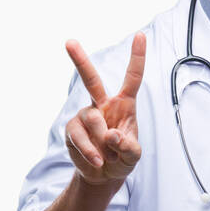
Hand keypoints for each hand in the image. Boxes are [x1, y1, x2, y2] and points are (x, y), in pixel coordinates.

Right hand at [63, 34, 144, 186]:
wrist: (102, 175)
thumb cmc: (121, 158)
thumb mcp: (133, 156)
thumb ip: (128, 147)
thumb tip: (111, 135)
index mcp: (124, 105)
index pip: (132, 78)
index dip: (137, 58)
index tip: (140, 35)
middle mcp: (103, 105)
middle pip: (91, 80)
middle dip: (80, 61)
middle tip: (69, 42)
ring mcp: (85, 116)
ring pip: (92, 120)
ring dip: (102, 142)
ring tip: (107, 157)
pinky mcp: (72, 130)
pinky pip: (80, 137)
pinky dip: (90, 151)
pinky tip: (97, 160)